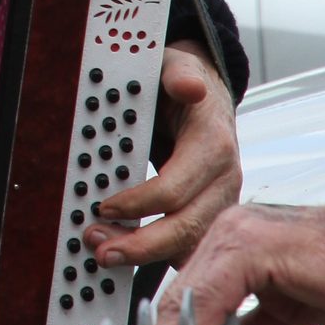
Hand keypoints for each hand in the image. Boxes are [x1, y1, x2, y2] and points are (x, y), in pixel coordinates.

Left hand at [82, 41, 240, 274]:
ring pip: (190, 245)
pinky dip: (161, 258)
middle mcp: (224, 180)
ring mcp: (221, 202)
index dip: (137, 203)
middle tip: (100, 249)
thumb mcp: (176, 66)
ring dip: (147, 256)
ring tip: (107, 253)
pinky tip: (130, 255)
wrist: (204, 91)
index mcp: (214, 145)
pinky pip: (191, 247)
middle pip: (186, 228)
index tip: (103, 206)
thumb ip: (178, 74)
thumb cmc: (182, 82)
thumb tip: (189, 86)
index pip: (175, 188)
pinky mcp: (212, 215)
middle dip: (141, 245)